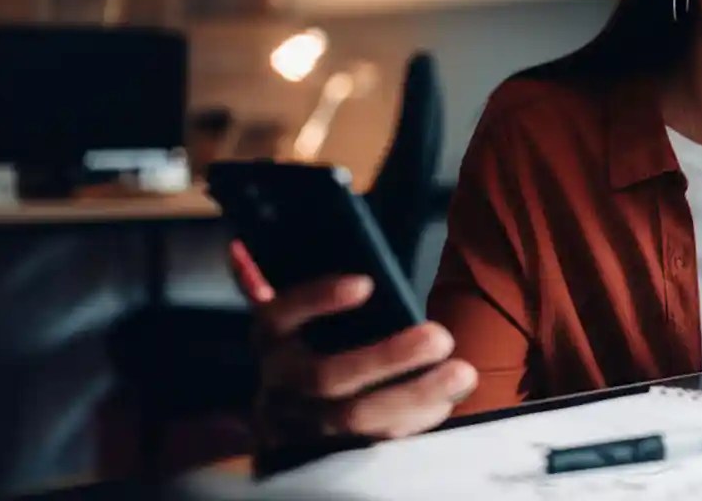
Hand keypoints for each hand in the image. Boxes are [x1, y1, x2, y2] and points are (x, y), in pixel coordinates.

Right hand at [228, 241, 477, 452]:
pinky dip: (417, 420)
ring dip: (414, 395)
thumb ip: (275, 280)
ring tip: (462, 371)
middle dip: (388, 357)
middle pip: (327, 377)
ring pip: (356, 419)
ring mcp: (307, 424)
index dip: (319, 299)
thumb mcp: (291, 313)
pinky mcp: (337, 451)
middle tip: (440, 336)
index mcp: (271, 338)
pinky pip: (378, 442)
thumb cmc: (308, 343)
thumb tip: (240, 249)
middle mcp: (281, 384)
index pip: (283, 314)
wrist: (288, 419)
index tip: (366, 282)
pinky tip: (449, 396)